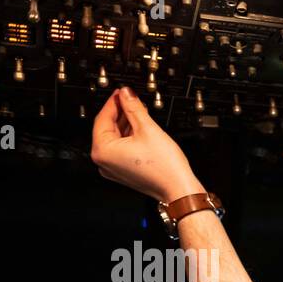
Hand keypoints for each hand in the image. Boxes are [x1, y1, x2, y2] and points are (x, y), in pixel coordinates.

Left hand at [91, 87, 202, 202]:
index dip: (114, 102)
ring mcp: (113, 169)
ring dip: (127, 124)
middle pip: (108, 129)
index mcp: (103, 151)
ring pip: (116, 139)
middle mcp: (104, 162)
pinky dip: (129, 137)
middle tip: (131, 99)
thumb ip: (133, 107)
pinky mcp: (124, 172)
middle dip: (121, 113)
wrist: (180, 190)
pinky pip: (122, 149)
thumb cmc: (165, 168)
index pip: (103, 118)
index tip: (121, 92)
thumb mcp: (147, 129)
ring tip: (139, 112)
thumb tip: (126, 93)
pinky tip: (140, 128)